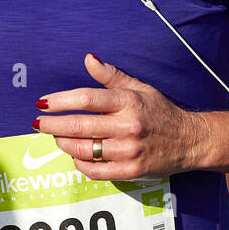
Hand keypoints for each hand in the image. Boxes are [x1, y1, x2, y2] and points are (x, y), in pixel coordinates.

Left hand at [33, 53, 203, 180]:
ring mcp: (129, 150)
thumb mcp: (139, 88)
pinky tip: (75, 156)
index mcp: (129, 101)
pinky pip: (95, 171)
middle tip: (39, 122)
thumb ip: (111, 75)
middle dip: (52, 124)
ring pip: (84, 149)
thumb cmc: (160, 111)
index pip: (86, 99)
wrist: (189, 140)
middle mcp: (128, 125)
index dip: (60, 101)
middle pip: (80, 125)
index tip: (43, 102)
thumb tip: (88, 58)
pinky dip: (80, 164)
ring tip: (57, 137)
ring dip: (64, 143)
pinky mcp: (131, 170)